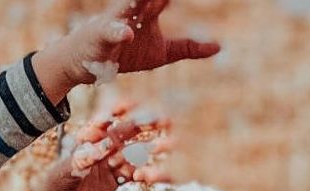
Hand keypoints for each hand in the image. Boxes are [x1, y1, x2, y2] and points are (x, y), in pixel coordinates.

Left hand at [31, 105, 171, 190]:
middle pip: (126, 133)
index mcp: (90, 138)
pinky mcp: (118, 179)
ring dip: (143, 152)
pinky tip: (145, 176)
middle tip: (160, 119)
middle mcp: (105, 146)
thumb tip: (105, 147)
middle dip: (142, 125)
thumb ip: (86, 158)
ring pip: (133, 153)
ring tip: (157, 150)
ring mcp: (113, 161)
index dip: (120, 111)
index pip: (107, 120)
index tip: (133, 104)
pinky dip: (141, 174)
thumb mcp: (68, 169)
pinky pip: (133, 174)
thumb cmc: (58, 182)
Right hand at [33, 0, 220, 101]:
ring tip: (158, 1)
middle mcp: (136, 11)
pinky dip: (119, 33)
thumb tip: (218, 47)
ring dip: (142, 2)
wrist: (91, 64)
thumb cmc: (127, 55)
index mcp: (150, 11)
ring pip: (131, 6)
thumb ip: (188, 48)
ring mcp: (118, 21)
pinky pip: (111, 32)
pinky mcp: (102, 36)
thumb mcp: (161, 53)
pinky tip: (128, 35)